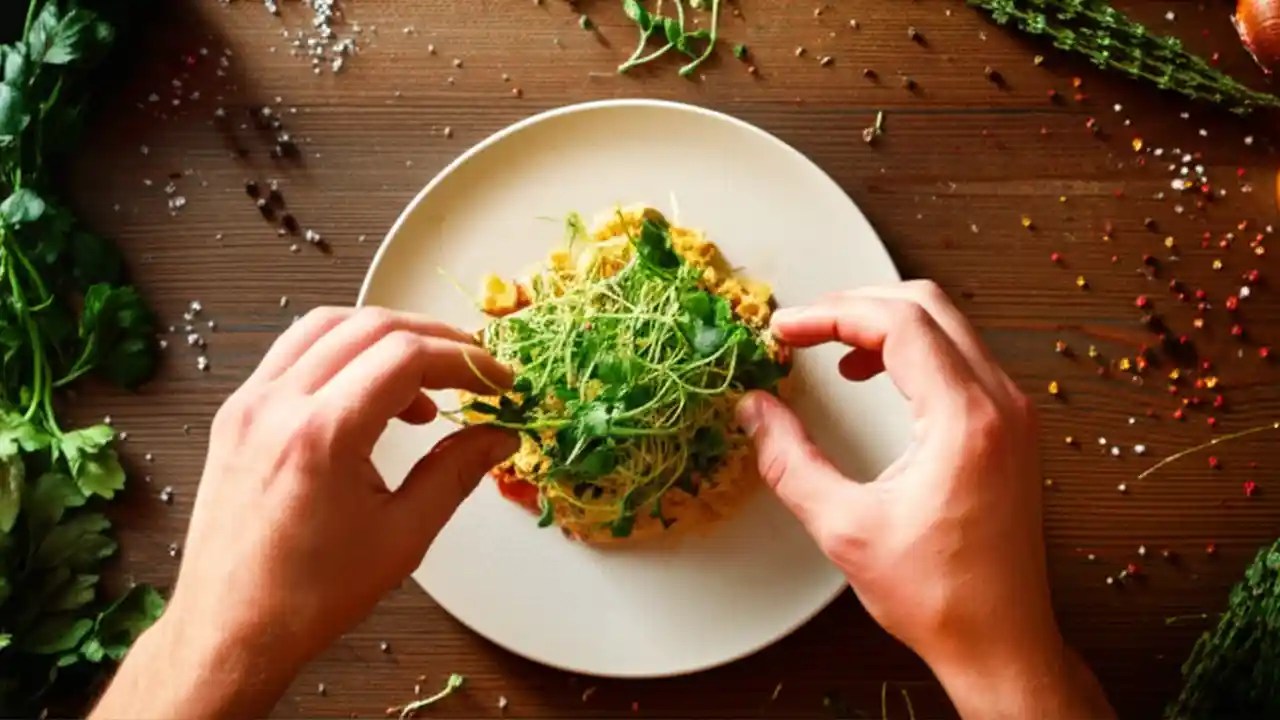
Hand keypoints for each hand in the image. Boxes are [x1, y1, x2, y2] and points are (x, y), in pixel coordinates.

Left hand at [94, 307, 516, 718]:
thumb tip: (500, 436)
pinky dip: (344, 352)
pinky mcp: (236, 413)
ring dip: (386, 335)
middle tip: (474, 368)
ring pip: (328, 325)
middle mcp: (277, 404)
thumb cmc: (312, 595)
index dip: (464, 360)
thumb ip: (455, 473)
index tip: (498, 382)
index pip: (406, 356)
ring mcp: (249, 403)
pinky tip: (373, 393)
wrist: (229, 630)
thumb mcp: (402, 537)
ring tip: (427, 378)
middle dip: (434, 339)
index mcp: (320, 434)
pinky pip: (295, 352)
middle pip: (370, 326)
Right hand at [737, 281, 1111, 718]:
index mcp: (966, 421)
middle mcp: (1000, 404)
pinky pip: (960, 357)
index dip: (830, 313)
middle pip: (927, 306)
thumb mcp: (845, 528)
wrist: (1002, 642)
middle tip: (803, 327)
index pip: (898, 323)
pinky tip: (874, 373)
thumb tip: (755, 411)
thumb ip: (790, 461)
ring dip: (884, 322)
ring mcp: (1013, 413)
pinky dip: (912, 350)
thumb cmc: (938, 596)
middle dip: (856, 304)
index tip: (785, 329)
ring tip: (830, 346)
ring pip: (947, 325)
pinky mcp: (1011, 428)